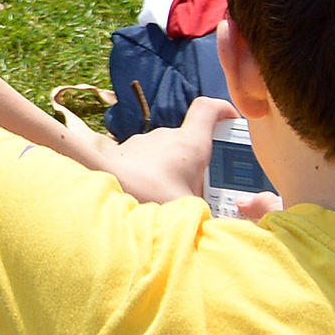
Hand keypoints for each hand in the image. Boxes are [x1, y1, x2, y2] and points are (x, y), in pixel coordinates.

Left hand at [103, 95, 229, 205]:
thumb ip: (210, 216)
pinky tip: (156, 197)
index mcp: (190, 144)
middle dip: (204, 163)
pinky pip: (151, 161)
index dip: (224, 110)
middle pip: (193, 140)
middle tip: (209, 190)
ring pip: (172, 153)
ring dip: (178, 172)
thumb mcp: (189, 210)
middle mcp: (168, 136)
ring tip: (179, 199)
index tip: (234, 122)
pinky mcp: (128, 151)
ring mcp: (146, 142)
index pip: (209, 109)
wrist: (100, 184)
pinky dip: (158, 176)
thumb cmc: (147, 194)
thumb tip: (221, 225)